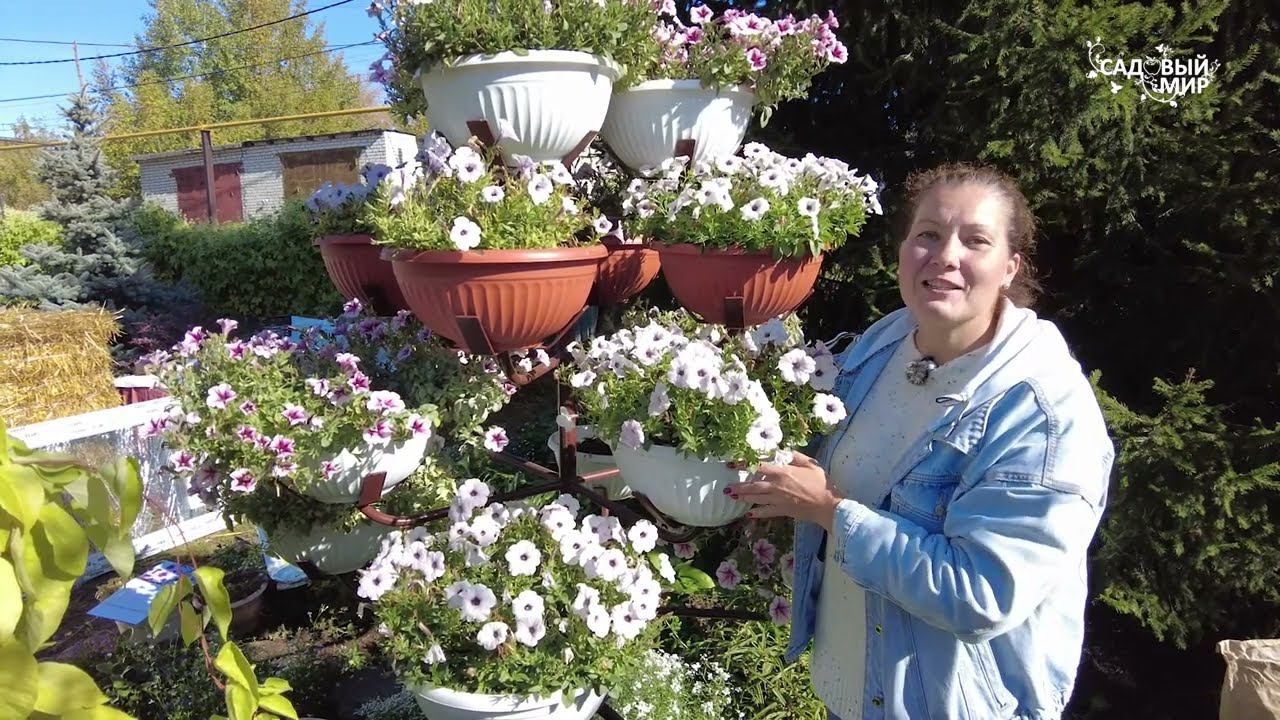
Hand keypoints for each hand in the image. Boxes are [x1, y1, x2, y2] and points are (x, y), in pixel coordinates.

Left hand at [727, 451, 842, 530]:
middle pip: (754, 485)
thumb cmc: (821, 483)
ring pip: (757, 499)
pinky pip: (767, 512)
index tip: (733, 464)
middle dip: (739, 486)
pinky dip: (757, 513)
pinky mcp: (783, 511)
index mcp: (783, 472)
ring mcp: (778, 500)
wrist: (828, 505)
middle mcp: (777, 486)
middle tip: (726, 487)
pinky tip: (748, 514)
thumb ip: (796, 456)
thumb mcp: (811, 464)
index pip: (759, 467)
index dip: (744, 464)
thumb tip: (784, 449)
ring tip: (732, 497)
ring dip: (744, 498)